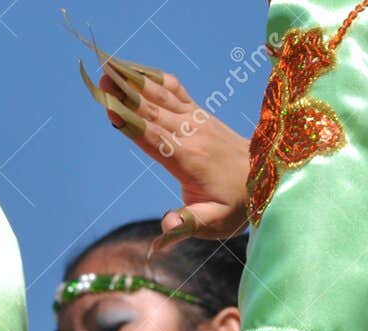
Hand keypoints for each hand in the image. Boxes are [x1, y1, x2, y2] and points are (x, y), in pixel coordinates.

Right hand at [93, 64, 251, 246]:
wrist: (269, 178)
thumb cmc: (239, 205)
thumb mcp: (216, 223)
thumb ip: (188, 224)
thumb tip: (164, 229)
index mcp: (190, 160)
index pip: (155, 138)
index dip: (132, 122)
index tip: (110, 108)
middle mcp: (191, 135)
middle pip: (152, 111)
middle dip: (125, 93)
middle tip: (98, 76)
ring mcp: (196, 120)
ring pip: (160, 95)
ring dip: (133, 79)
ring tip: (108, 64)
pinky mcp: (199, 113)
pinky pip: (173, 89)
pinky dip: (153, 77)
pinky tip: (134, 67)